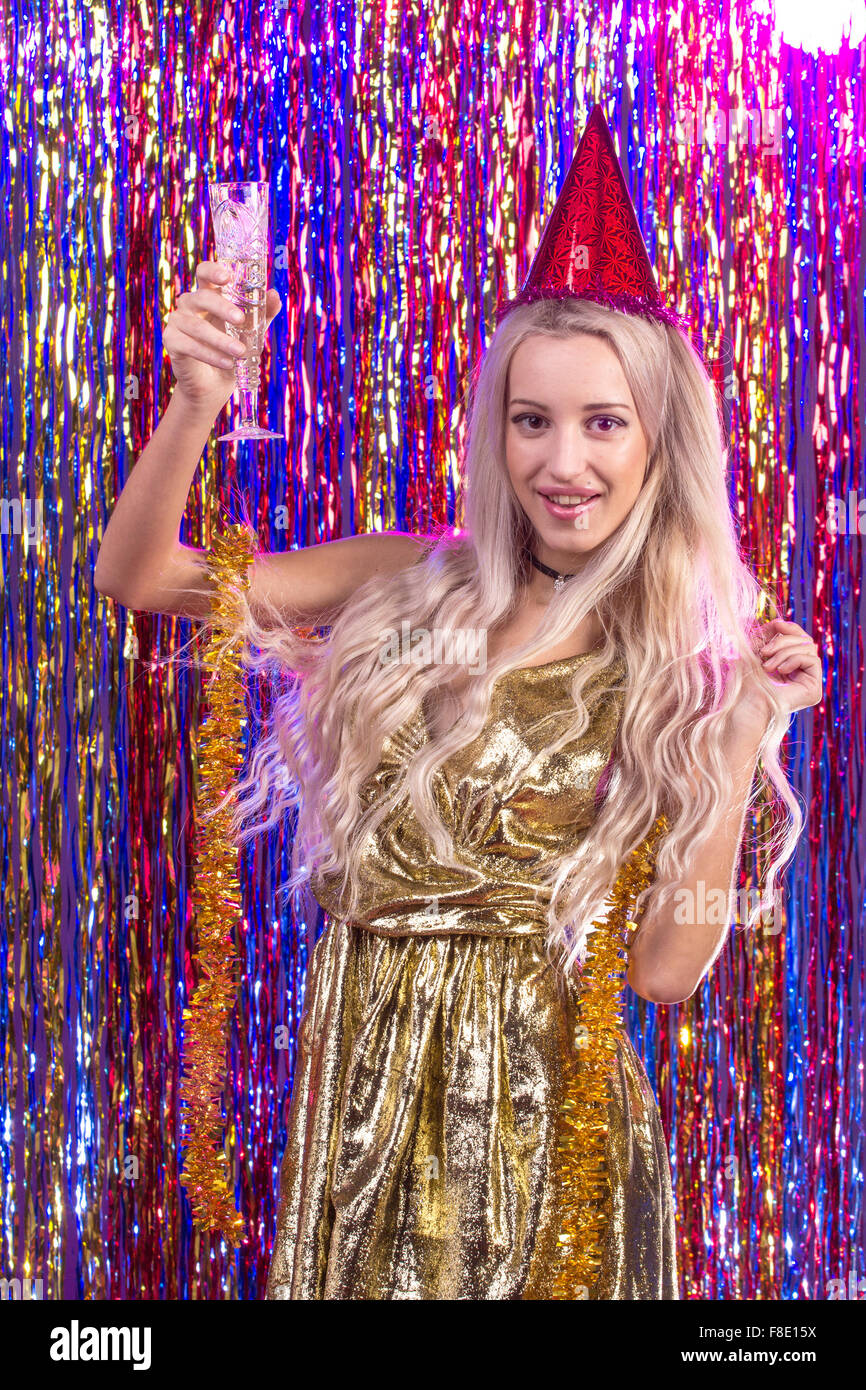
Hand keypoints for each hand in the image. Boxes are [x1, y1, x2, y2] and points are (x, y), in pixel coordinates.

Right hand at [163, 260, 280, 408]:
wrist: (214, 385)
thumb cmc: (230, 351)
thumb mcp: (251, 331)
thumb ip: (262, 313)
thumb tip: (275, 295)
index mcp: (208, 295)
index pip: (204, 273)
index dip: (213, 271)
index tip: (227, 278)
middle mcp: (190, 304)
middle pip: (202, 297)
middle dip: (222, 307)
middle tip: (240, 320)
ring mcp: (178, 321)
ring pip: (197, 326)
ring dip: (221, 340)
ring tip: (240, 352)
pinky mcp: (172, 341)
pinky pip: (189, 345)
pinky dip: (210, 355)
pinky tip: (226, 363)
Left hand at [738, 619, 822, 727]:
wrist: (743, 708)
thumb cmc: (743, 684)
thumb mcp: (753, 653)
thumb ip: (767, 636)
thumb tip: (779, 621)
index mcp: (789, 667)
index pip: (798, 638)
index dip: (788, 628)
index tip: (774, 624)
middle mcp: (801, 675)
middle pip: (805, 640)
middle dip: (783, 641)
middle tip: (763, 652)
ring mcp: (809, 683)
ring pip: (808, 648)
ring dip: (784, 652)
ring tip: (767, 666)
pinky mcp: (814, 690)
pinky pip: (813, 660)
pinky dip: (794, 659)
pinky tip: (779, 671)